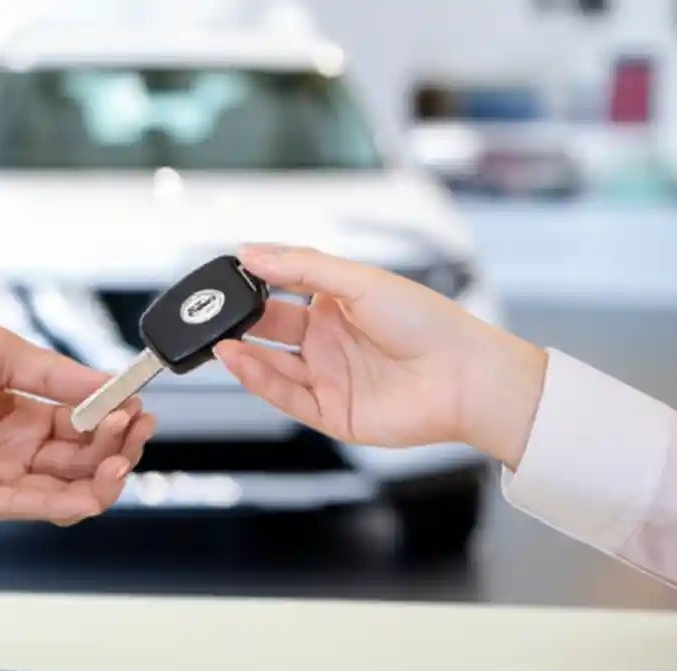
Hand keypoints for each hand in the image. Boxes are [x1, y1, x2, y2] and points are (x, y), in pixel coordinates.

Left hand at [0, 322, 153, 523]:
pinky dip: (62, 501)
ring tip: (121, 460)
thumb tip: (112, 388)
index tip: (139, 408)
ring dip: (100, 481)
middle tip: (135, 431)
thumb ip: (58, 377)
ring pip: (62, 493)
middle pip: (81, 464)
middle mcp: (11, 449)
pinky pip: (23, 506)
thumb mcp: (3, 354)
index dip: (115, 422)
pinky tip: (91, 488)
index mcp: (21, 413)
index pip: (84, 428)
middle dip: (117, 451)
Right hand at [213, 244, 547, 468]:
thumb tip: (252, 252)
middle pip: (272, 331)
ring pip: (273, 367)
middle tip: (212, 314)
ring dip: (244, 354)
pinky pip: (287, 397)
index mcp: (338, 305)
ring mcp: (330, 379)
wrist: (465, 376)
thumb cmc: (428, 322)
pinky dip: (259, 380)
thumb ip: (302, 267)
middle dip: (242, 322)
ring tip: (217, 341)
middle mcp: (331, 342)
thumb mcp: (360, 280)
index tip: (226, 278)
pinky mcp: (332, 413)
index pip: (282, 293)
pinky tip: (239, 360)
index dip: (254, 287)